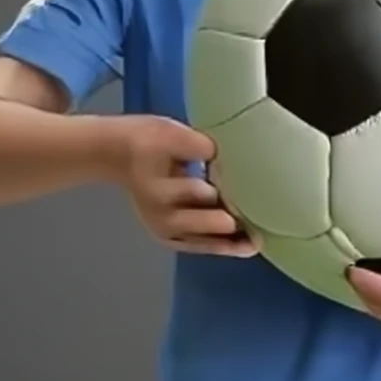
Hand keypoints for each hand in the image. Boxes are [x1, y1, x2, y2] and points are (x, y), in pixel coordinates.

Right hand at [111, 116, 258, 256]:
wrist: (119, 156)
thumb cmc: (151, 141)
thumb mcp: (172, 133)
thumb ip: (200, 147)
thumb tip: (231, 157)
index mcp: (158, 188)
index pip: (198, 193)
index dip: (225, 192)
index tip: (252, 193)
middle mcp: (160, 215)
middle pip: (202, 223)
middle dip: (232, 222)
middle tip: (261, 223)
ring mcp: (164, 230)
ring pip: (203, 241)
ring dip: (231, 242)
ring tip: (257, 242)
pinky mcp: (169, 238)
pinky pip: (199, 246)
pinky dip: (221, 246)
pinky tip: (244, 246)